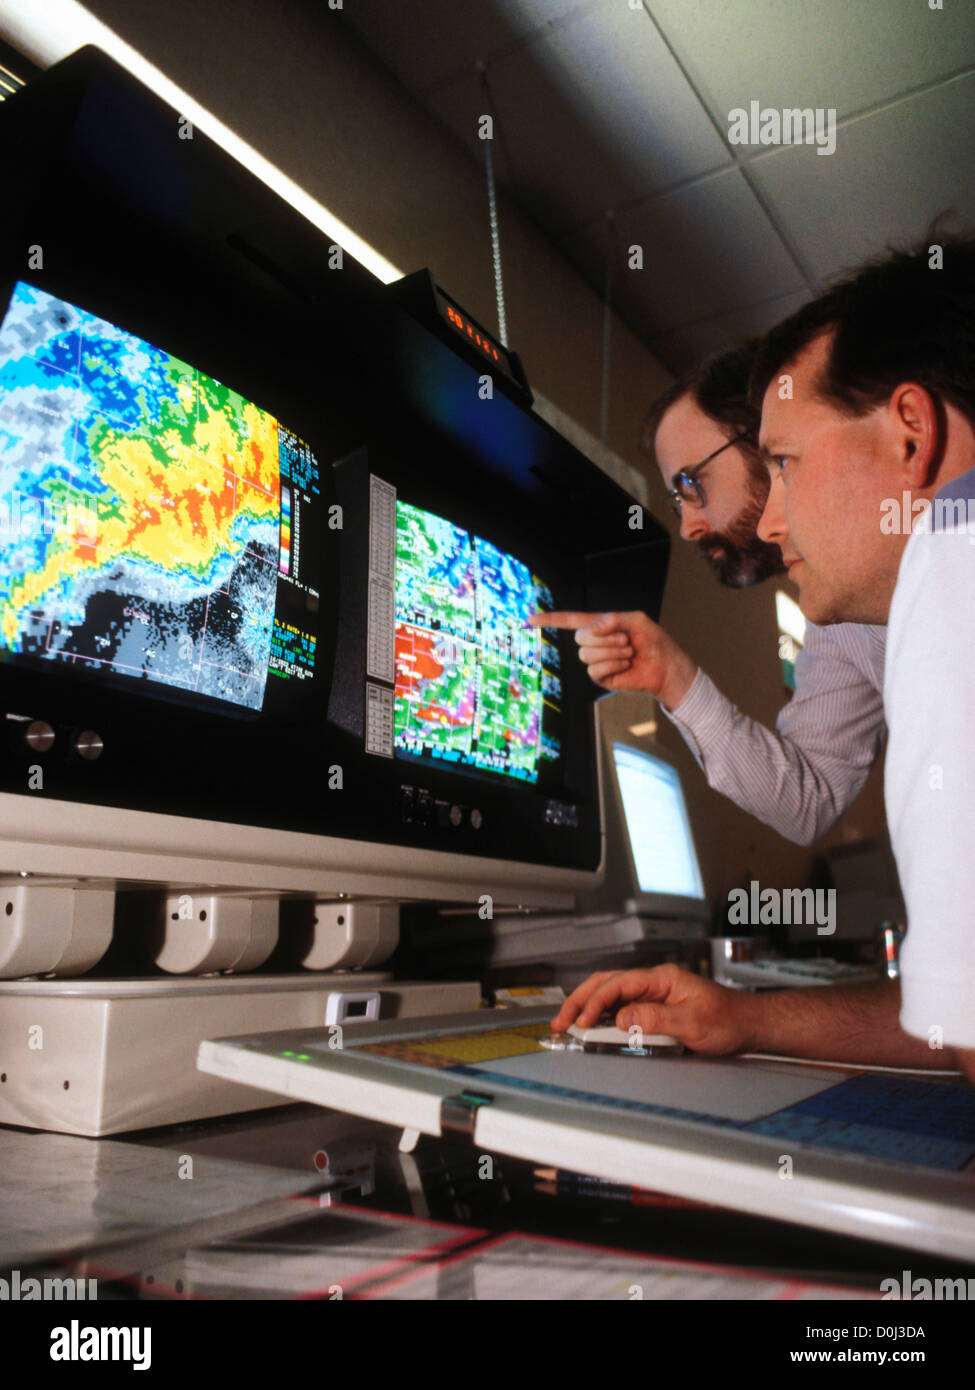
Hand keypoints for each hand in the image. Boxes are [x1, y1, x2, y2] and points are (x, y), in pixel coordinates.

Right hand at [529, 610, 697, 709]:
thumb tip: (591, 630)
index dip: (549, 620)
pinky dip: (613, 665)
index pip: (569, 620)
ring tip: (629, 653)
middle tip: (626, 641)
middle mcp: (594, 643)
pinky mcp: (601, 678)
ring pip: (586, 654)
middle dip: (605, 637)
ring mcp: (596, 661)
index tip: (529, 620)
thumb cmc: (653, 640)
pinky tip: (625, 666)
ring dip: (612, 652)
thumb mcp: (635, 619)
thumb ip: (611, 619)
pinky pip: (594, 669)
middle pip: (579, 636)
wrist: (665, 666)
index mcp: (599, 625)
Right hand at [550, 965, 758, 1055]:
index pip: (618, 984)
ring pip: (611, 995)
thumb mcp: (693, 1022)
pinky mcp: (655, 1008)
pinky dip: (603, 1016)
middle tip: (560, 1020)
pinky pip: (623, 1008)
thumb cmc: (728, 1020)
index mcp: (662, 978)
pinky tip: (593, 1026)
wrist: (749, 1024)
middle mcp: (655, 982)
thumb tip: (623, 1017)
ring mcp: (654, 994)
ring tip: (569, 1023)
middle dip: (580, 1000)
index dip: (596, 1001)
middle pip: (607, 984)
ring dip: (588, 1007)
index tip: (583, 1021)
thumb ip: (656, 1018)